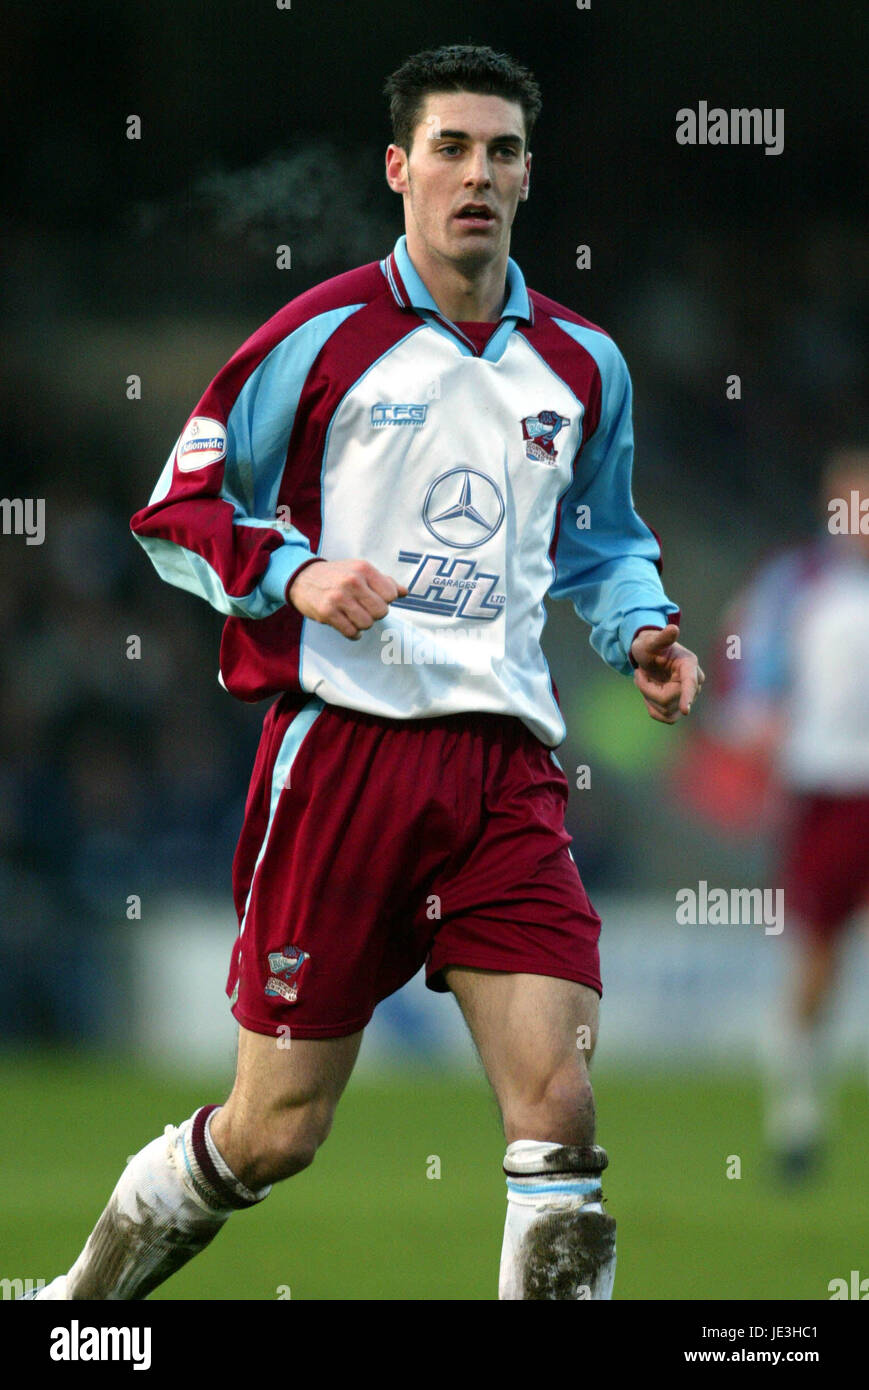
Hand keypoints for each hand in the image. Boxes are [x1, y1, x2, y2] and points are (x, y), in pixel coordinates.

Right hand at [287, 559, 407, 639]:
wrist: (301, 577)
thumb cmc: (335, 575)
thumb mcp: (359, 570)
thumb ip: (383, 581)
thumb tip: (404, 592)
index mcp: (363, 569)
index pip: (391, 594)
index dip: (385, 600)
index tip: (374, 599)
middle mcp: (352, 582)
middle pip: (381, 611)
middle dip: (375, 614)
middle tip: (364, 609)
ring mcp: (339, 598)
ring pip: (367, 623)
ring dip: (363, 624)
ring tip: (354, 616)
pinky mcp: (327, 613)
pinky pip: (351, 632)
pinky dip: (353, 633)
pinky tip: (348, 625)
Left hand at [630, 624, 703, 722]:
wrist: (649, 658)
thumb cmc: (650, 647)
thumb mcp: (651, 641)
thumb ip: (662, 637)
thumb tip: (673, 629)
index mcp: (689, 665)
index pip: (690, 683)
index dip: (687, 696)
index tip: (685, 710)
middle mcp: (694, 682)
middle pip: (667, 698)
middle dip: (647, 688)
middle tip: (639, 673)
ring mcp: (689, 697)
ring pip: (664, 709)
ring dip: (648, 696)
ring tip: (645, 680)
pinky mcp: (680, 709)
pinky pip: (663, 716)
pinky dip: (651, 706)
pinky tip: (650, 692)